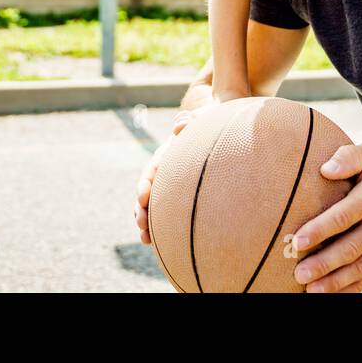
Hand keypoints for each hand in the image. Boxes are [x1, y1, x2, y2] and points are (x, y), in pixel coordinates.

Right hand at [134, 109, 198, 245]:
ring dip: (147, 223)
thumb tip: (179, 128)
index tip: (142, 198)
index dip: (145, 185)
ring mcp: (172, 187)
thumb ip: (188, 122)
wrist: (220, 133)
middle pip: (148, 193)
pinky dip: (161, 228)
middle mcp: (166, 173)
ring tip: (145, 239)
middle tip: (141, 224)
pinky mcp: (180, 199)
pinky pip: (168, 214)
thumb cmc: (208, 126)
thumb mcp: (200, 120)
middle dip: (141, 210)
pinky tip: (158, 242)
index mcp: (166, 156)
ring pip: (154, 207)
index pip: (152, 170)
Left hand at [289, 142, 361, 292]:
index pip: (344, 216)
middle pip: (351, 248)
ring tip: (312, 290)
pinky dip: (354, 286)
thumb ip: (348, 157)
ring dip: (336, 281)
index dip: (320, 230)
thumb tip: (325, 170)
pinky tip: (334, 292)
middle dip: (324, 263)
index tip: (298, 241)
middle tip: (300, 273)